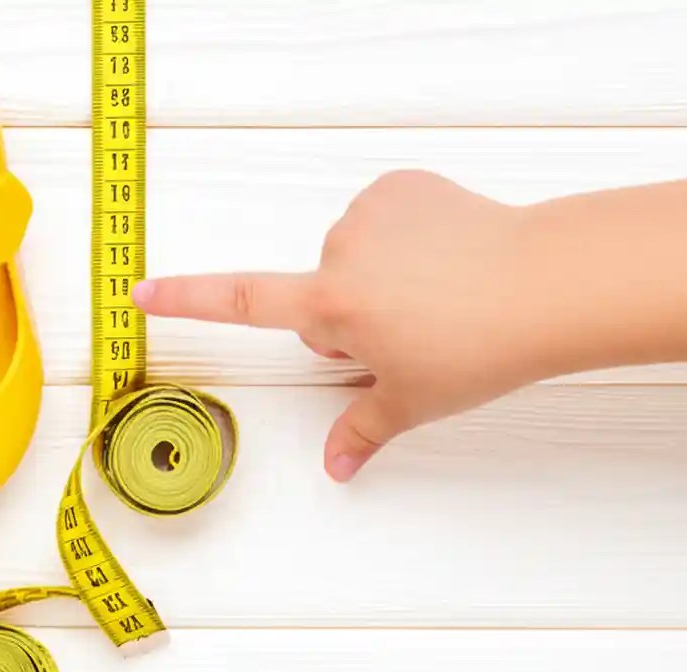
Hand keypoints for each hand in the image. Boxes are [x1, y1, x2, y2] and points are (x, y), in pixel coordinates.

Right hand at [132, 171, 541, 481]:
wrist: (546, 285)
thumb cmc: (480, 347)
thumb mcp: (413, 400)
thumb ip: (361, 431)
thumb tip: (336, 469)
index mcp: (332, 305)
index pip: (241, 302)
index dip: (185, 299)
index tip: (140, 291)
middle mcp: (341, 251)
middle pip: (317, 294)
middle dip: (346, 316)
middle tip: (405, 334)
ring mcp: (372, 213)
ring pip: (351, 254)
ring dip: (376, 274)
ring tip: (434, 294)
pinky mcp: (403, 186)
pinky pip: (382, 218)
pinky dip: (403, 236)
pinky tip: (443, 256)